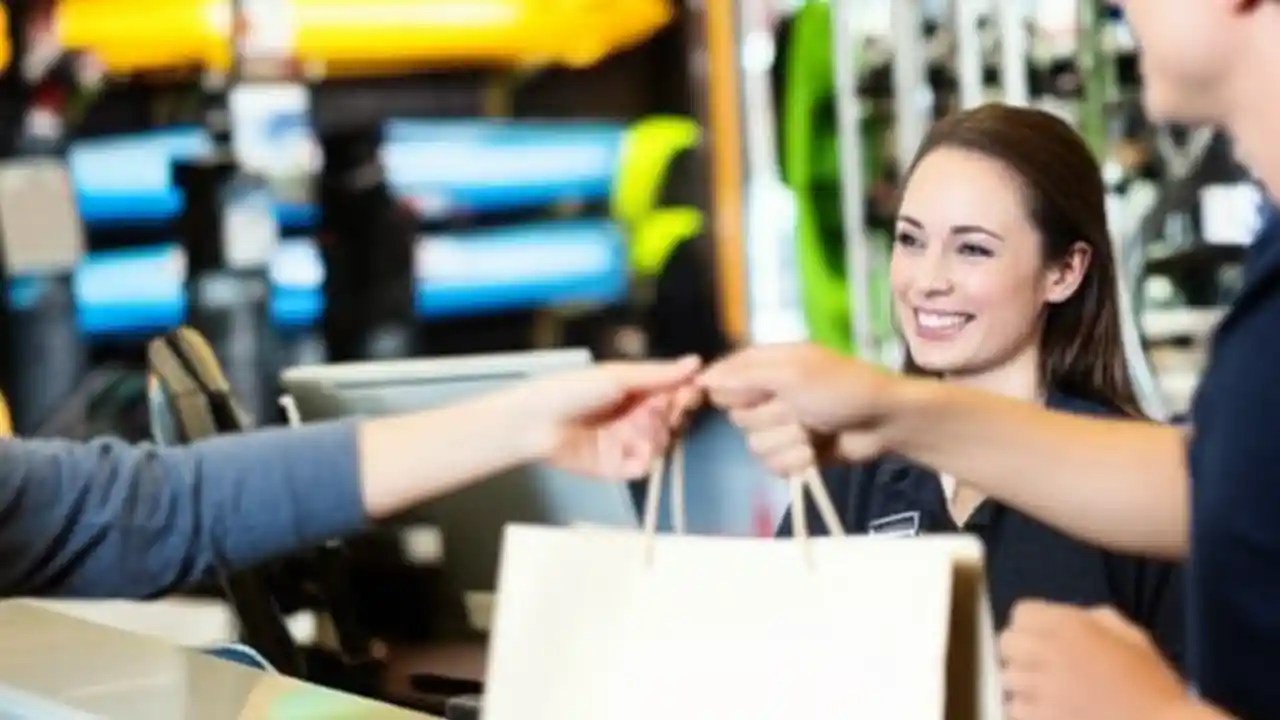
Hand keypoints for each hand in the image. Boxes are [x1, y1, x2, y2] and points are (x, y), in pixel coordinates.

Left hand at [523, 356, 702, 480]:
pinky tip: (636, 447)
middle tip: (662, 407)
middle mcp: (635, 417)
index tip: (691, 391)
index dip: (686, 393)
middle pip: (673, 420)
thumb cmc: (568, 390)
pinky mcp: (617, 466)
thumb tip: (695, 362)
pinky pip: (644, 467)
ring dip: (656, 433)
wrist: (535, 422)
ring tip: (638, 424)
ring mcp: (627, 443)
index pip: (675, 393)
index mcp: (636, 391)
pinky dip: (645, 458)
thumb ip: (658, 374)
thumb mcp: (617, 376)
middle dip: (672, 414)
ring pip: (662, 443)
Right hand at [699, 343, 896, 474]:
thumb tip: (701, 377)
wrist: (884, 422)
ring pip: (755, 445)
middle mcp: (766, 395)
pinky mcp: (791, 455)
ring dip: (788, 440)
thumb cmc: (841, 387)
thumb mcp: (792, 372)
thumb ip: (744, 375)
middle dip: (770, 418)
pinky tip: (816, 450)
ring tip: (814, 429)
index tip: (742, 397)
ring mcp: (779, 427)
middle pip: (737, 418)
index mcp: (763, 367)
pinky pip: (772, 466)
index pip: (721, 382)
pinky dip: (796, 460)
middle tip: (799, 408)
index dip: (727, 392)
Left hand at [1000, 600, 1202, 719]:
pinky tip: (1049, 713)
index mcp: (1071, 626)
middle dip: (1020, 653)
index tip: (1042, 638)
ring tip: (1047, 693)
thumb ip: (1094, 619)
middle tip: (1041, 667)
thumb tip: (1067, 616)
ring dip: (1023, 684)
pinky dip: (1025, 711)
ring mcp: (1042, 687)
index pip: (1021, 612)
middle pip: (1006, 642)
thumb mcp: (1131, 637)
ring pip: (1007, 677)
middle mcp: (1050, 651)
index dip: (1030, 625)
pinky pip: (1013, 708)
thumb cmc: (1153, 686)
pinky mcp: (1040, 717)